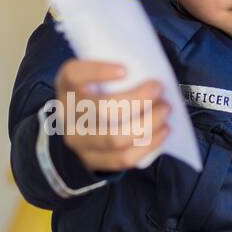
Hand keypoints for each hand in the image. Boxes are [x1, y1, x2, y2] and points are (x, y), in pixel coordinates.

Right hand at [53, 59, 170, 171]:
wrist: (80, 129)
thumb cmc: (96, 95)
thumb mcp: (95, 79)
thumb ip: (114, 74)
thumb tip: (151, 71)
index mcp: (67, 86)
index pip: (74, 76)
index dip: (98, 72)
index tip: (125, 70)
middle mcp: (68, 115)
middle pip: (102, 110)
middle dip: (138, 100)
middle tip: (157, 90)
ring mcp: (78, 141)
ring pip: (114, 138)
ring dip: (147, 124)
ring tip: (164, 110)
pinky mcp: (92, 161)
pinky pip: (122, 158)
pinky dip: (148, 145)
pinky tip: (162, 131)